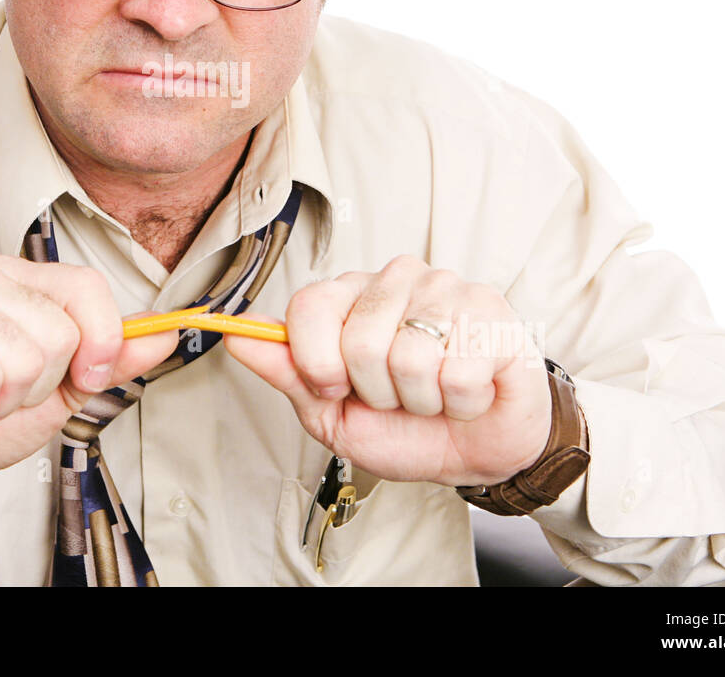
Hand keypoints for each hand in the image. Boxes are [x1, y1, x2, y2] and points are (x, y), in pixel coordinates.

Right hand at [0, 254, 175, 521]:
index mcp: (13, 272)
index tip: (82, 375)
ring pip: (22, 358)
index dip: (99, 341)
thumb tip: (165, 334)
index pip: (86, 285)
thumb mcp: (64, 387)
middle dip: (37, 384)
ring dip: (1, 400)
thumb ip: (112, 357)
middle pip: (58, 331)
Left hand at [224, 255, 551, 486]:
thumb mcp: (331, 411)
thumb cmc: (407, 426)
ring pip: (409, 358)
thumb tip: (234, 336)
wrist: (480, 446)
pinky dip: (460, 400)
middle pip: (358, 341)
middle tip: (398, 394)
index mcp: (350, 296)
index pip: (308, 306)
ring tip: (434, 392)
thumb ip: (286, 371)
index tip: (335, 387)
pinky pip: (458, 371)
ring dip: (421, 399)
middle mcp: (395, 279)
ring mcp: (445, 288)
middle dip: (377, 392)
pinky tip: (467, 390)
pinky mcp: (489, 309)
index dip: (317, 362)